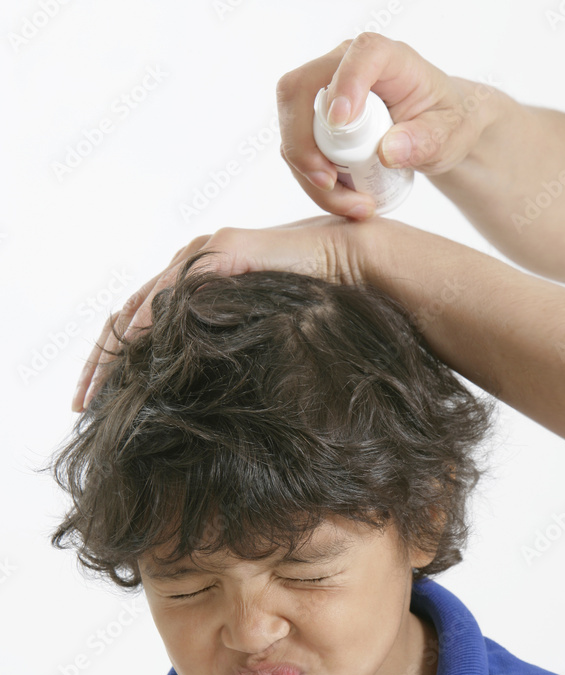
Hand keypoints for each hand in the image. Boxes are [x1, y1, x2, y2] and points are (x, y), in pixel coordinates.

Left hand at [70, 213, 391, 411]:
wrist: (352, 266)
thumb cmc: (314, 301)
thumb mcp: (257, 333)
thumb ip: (226, 348)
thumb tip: (204, 396)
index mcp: (195, 283)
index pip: (139, 323)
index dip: (114, 360)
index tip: (97, 400)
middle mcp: (191, 264)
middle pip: (127, 314)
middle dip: (99, 361)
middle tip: (80, 402)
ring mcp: (203, 253)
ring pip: (139, 305)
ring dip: (113, 350)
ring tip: (96, 389)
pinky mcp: (221, 251)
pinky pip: (174, 290)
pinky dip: (150, 321)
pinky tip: (133, 351)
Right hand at [276, 32, 500, 218]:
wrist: (436, 132)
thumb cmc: (445, 123)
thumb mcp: (448, 134)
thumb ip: (424, 141)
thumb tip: (387, 151)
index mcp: (387, 59)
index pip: (359, 55)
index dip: (344, 84)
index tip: (341, 123)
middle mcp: (345, 67)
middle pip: (300, 92)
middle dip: (304, 145)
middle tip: (330, 184)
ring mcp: (324, 95)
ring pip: (293, 129)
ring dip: (310, 174)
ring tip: (354, 205)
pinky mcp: (313, 123)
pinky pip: (297, 151)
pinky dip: (312, 182)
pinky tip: (344, 200)